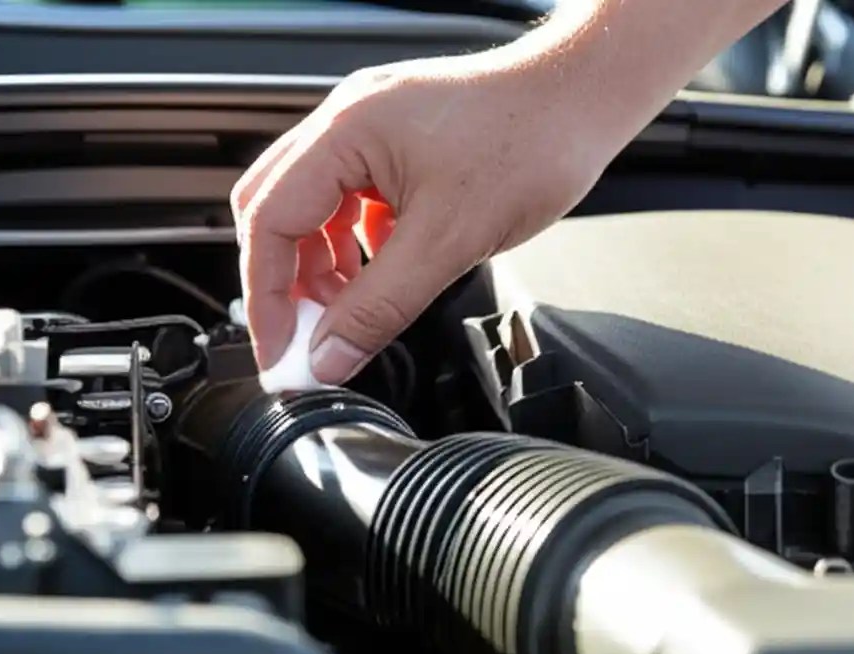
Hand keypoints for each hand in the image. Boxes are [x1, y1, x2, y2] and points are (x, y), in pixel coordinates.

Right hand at [230, 51, 615, 384]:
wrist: (586, 97)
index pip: (268, 221)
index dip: (266, 296)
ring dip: (321, 266)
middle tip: (306, 339)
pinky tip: (379, 273)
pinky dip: (352, 244)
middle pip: (275, 212)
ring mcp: (369, 127)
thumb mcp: (449, 241)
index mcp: (345, 130)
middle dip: (286, 282)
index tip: (281, 350)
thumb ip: (379, 306)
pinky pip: (348, 199)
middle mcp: (346, 120)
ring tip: (348, 313)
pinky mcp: (394, 140)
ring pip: (312, 208)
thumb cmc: (534, 139)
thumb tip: (331, 356)